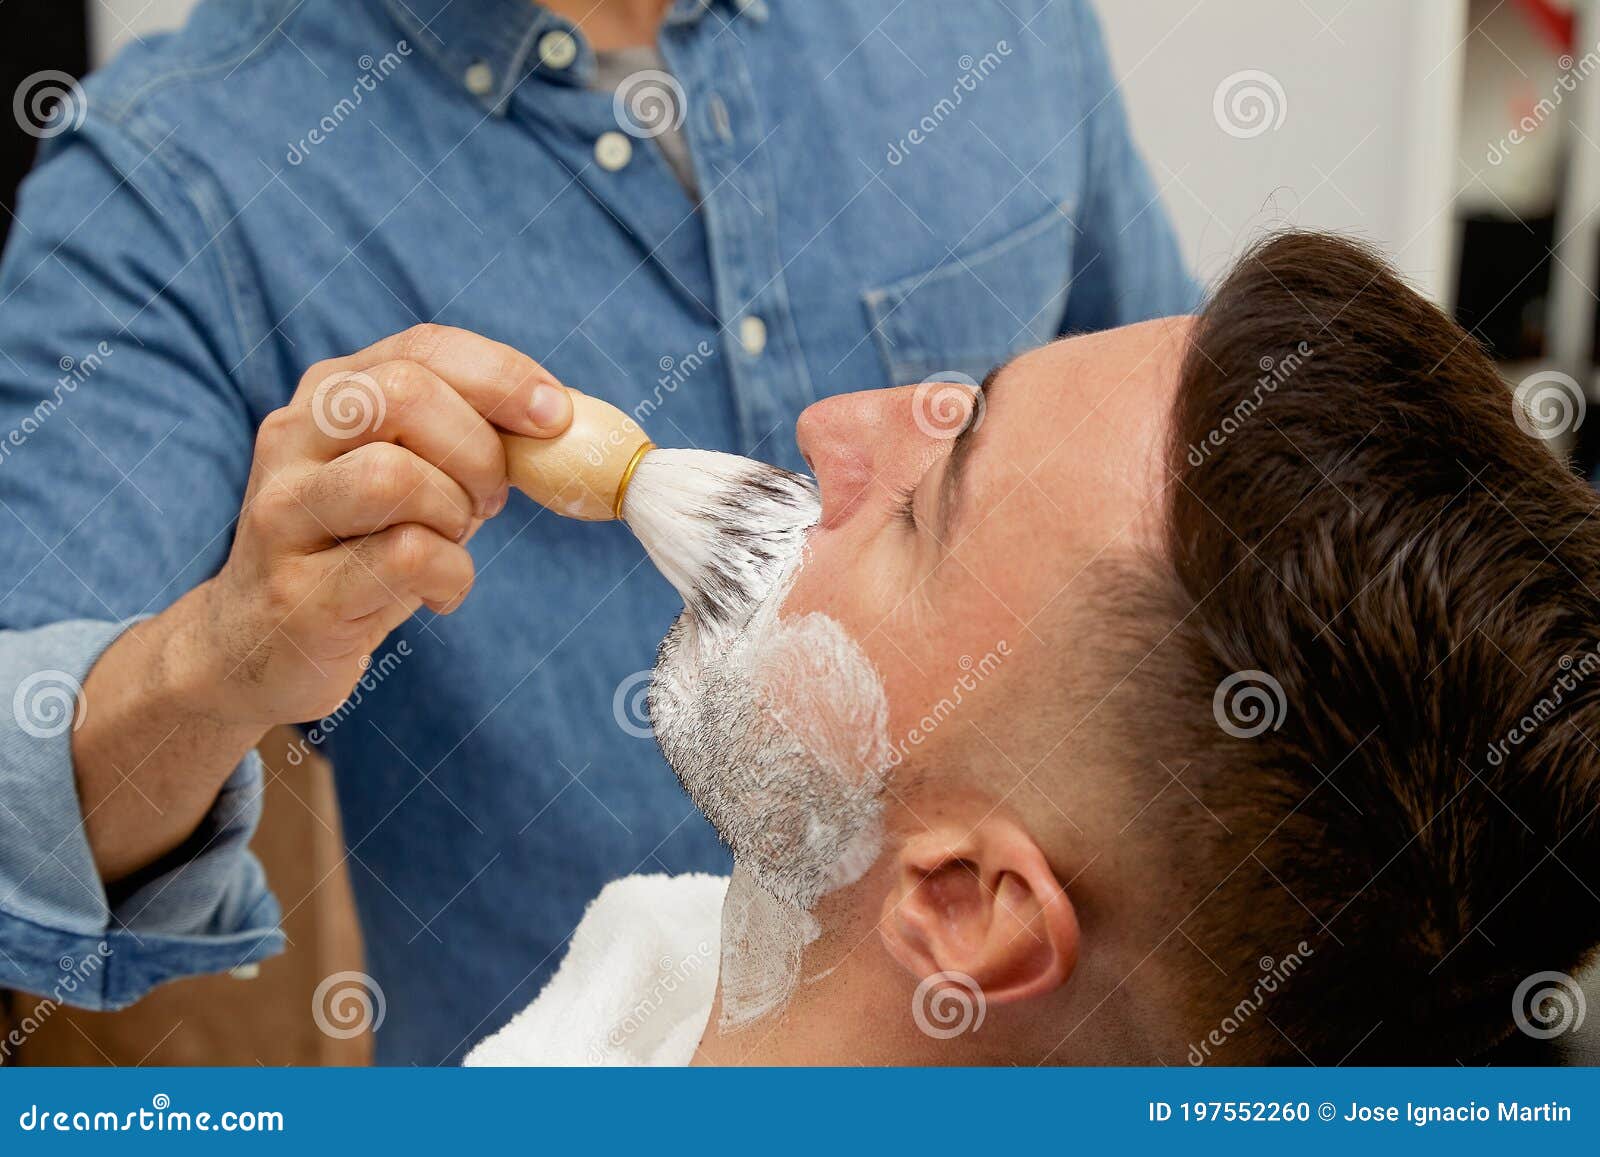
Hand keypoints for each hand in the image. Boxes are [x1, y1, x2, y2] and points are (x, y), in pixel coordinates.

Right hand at [188, 324, 572, 726]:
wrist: (256, 644)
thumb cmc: (359, 549)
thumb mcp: (413, 477)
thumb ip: (469, 438)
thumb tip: (563, 419)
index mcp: (329, 394)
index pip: (422, 349)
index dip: (501, 376)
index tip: (555, 418)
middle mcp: (293, 438)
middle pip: (402, 396)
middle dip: (477, 450)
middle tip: (488, 500)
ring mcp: (284, 513)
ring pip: (393, 475)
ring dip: (454, 513)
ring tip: (451, 541)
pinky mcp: (297, 590)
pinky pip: (402, 558)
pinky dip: (450, 575)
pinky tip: (438, 591)